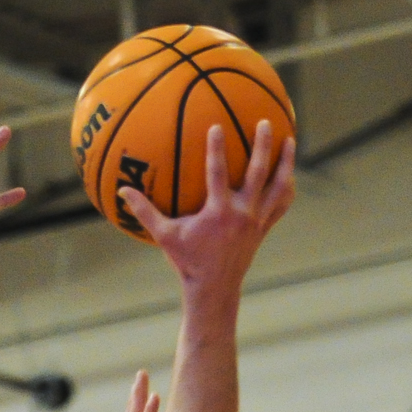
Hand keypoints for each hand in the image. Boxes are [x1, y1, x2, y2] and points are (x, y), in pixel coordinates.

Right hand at [121, 121, 294, 303]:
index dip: (216, 149)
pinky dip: (287, 189)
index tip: (216, 126)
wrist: (214, 289)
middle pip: (258, 173)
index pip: (217, 173)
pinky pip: (281, 205)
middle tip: (264, 122)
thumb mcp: (165, 237)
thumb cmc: (187, 261)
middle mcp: (242, 214)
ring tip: (290, 140)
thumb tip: (122, 191)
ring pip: (278, 187)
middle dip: (262, 146)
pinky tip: (289, 173)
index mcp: (219, 213)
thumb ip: (145, 213)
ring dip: (285, 163)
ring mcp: (257, 221)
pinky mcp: (264, 229)